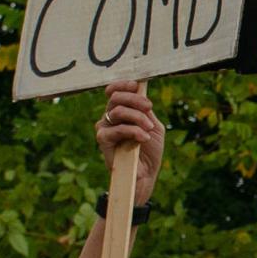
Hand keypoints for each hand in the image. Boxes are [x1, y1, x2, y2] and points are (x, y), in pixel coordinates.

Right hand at [96, 81, 164, 204]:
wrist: (146, 172)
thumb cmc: (150, 150)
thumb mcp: (154, 126)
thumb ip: (146, 110)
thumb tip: (141, 90)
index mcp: (122, 111)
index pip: (115, 91)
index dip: (123, 85)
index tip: (136, 85)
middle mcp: (110, 117)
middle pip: (116, 97)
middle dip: (134, 99)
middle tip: (149, 107)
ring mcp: (105, 128)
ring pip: (117, 111)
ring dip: (137, 118)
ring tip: (149, 129)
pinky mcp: (102, 140)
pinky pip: (115, 129)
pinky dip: (132, 131)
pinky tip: (143, 138)